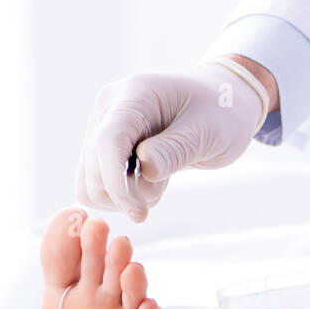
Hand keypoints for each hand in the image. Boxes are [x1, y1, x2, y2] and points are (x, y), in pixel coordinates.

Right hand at [74, 57, 271, 221]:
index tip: (140, 214)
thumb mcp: (209, 131)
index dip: (117, 183)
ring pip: (89, 182)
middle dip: (127, 192)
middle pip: (94, 168)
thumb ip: (176, 150)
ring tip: (158, 180)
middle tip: (164, 184)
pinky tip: (149, 181)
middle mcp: (108, 109)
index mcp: (134, 95)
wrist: (219, 105)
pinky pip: (96, 184)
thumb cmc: (219, 112)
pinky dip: (120, 195)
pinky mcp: (103, 148)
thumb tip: (145, 168)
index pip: (109, 142)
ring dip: (123, 196)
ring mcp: (102, 128)